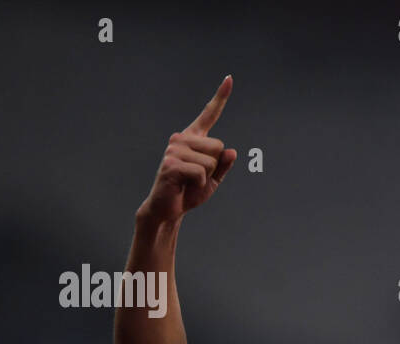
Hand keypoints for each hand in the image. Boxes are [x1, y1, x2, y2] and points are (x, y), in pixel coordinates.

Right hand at [138, 76, 237, 223]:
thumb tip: (231, 151)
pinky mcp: (171, 163)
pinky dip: (199, 185)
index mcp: (193, 139)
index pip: (209, 115)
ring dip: (206, 178)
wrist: (168, 209)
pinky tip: (185, 186)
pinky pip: (201, 173)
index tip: (229, 78)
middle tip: (196, 177)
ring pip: (211, 161)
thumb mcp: (213, 179)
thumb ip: (223, 166)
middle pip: (219, 146)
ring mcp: (174, 149)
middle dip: (214, 167)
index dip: (220, 97)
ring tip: (189, 182)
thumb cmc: (189, 192)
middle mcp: (181, 138)